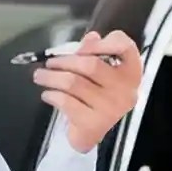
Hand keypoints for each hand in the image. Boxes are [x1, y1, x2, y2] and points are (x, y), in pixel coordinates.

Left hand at [32, 30, 142, 152]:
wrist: (91, 133)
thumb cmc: (95, 98)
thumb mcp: (99, 74)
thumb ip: (95, 52)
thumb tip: (91, 37)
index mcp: (131, 72)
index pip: (124, 47)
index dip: (102, 42)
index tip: (82, 47)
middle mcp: (125, 90)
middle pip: (90, 64)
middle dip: (64, 61)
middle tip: (49, 63)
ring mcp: (110, 108)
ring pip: (73, 82)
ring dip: (51, 77)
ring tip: (40, 76)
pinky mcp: (93, 123)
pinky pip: (65, 101)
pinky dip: (52, 95)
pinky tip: (48, 94)